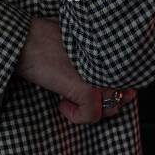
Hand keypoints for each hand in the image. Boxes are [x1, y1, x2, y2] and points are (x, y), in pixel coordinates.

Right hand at [17, 17, 134, 124]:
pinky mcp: (87, 90)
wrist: (26, 40)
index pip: (127, 78)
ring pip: (109, 107)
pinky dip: (74, 115)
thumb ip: (93, 59)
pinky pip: (91, 115)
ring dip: (89, 108)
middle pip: (120, 95)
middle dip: (103, 103)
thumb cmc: (45, 38)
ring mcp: (100, 77)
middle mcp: (109, 63)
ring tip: (69, 98)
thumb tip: (109, 83)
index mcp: (108, 51)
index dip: (118, 91)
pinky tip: (61, 103)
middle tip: (81, 99)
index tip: (104, 94)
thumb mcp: (76, 45)